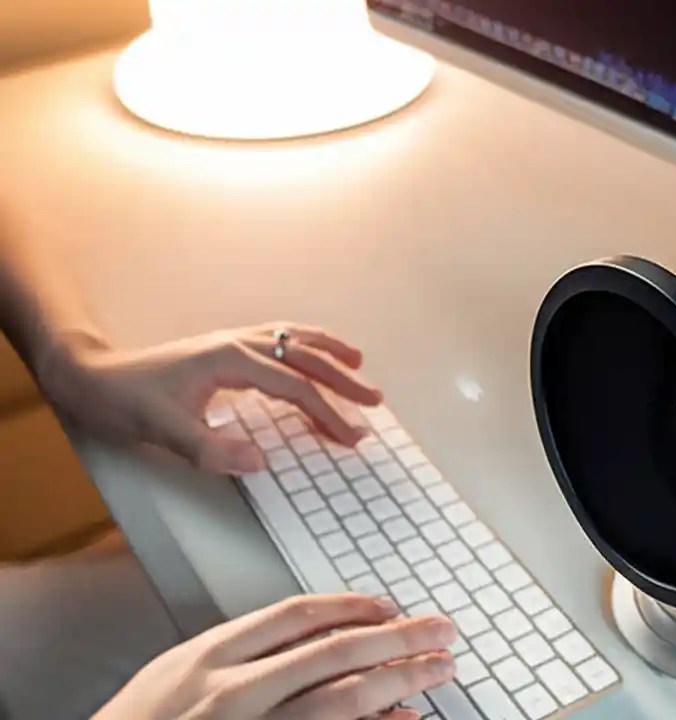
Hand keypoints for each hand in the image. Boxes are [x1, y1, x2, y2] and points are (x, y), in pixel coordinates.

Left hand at [37, 322, 382, 473]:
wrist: (91, 374)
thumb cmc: (124, 400)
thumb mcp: (162, 431)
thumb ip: (211, 449)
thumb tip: (259, 462)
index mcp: (231, 361)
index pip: (295, 387)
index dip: (328, 412)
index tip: (351, 436)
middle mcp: (237, 344)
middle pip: (304, 358)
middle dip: (343, 381)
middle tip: (375, 401)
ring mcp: (232, 341)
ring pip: (294, 340)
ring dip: (329, 351)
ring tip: (359, 363)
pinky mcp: (225, 347)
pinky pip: (278, 337)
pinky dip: (304, 343)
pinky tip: (311, 351)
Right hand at [93, 593, 456, 719]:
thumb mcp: (178, 672)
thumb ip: (241, 651)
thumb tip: (318, 636)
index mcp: (211, 656)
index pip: (297, 617)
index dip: (352, 607)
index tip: (389, 606)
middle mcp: (234, 694)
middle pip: (334, 655)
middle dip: (398, 639)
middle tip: (442, 630)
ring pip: (343, 701)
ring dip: (401, 681)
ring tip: (440, 669)